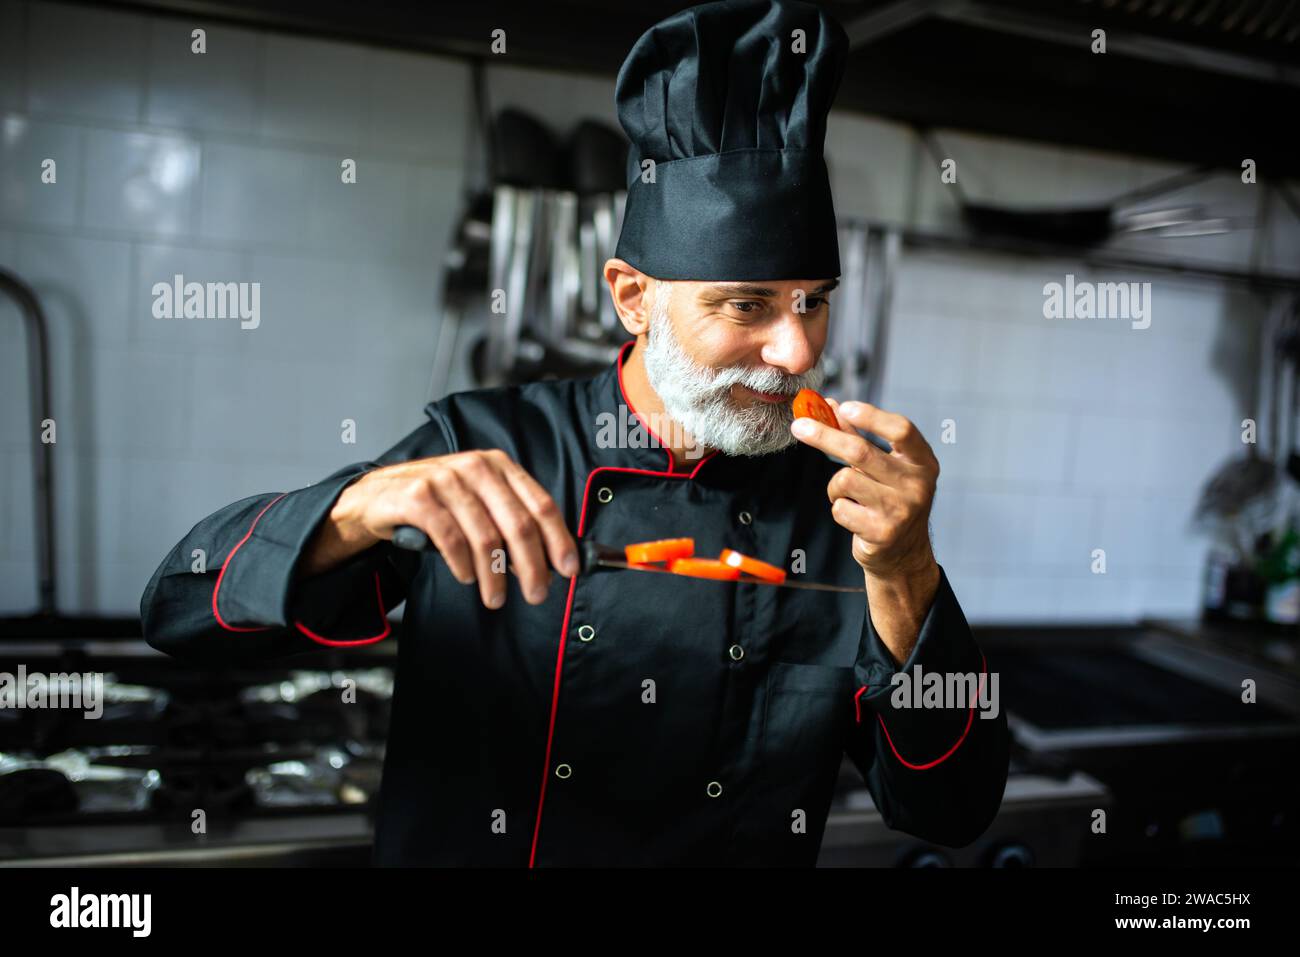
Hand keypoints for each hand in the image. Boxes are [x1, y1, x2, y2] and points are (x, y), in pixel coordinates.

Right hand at [305, 450, 578, 608]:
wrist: (377, 496)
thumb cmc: (437, 504)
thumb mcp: (479, 502)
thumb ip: (511, 522)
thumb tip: (550, 561)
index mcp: (499, 466)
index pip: (541, 504)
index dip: (559, 540)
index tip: (569, 570)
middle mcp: (476, 467)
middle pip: (518, 524)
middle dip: (532, 566)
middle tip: (536, 594)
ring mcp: (445, 480)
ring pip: (486, 537)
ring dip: (495, 575)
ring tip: (496, 596)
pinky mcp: (418, 496)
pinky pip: (451, 539)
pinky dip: (463, 564)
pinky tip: (467, 577)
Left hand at [790, 400, 941, 662]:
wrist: (904, 552)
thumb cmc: (890, 498)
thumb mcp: (885, 465)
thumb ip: (859, 435)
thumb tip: (829, 405)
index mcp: (922, 461)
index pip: (902, 430)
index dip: (872, 416)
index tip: (844, 407)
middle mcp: (917, 484)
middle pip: (861, 452)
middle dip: (825, 436)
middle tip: (800, 426)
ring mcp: (901, 510)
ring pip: (845, 480)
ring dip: (835, 485)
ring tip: (845, 492)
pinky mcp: (882, 532)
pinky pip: (840, 508)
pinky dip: (838, 506)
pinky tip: (853, 513)